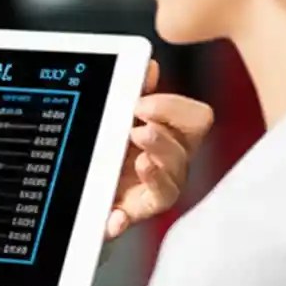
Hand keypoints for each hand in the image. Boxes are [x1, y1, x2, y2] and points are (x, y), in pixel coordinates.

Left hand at [105, 60, 213, 239]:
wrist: (88, 177)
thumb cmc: (115, 140)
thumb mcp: (122, 111)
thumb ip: (136, 88)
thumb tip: (148, 66)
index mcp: (173, 134)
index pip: (197, 119)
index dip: (175, 110)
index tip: (142, 105)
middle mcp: (170, 163)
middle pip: (184, 153)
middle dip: (164, 141)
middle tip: (138, 132)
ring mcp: (153, 191)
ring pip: (171, 186)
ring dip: (156, 174)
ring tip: (140, 162)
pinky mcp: (129, 214)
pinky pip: (131, 220)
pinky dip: (120, 219)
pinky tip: (113, 216)